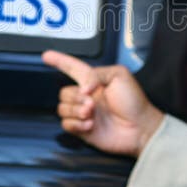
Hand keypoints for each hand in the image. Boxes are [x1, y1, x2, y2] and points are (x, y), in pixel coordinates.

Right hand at [42, 50, 163, 156]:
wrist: (140, 127)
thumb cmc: (134, 101)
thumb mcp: (119, 75)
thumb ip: (96, 74)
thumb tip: (82, 89)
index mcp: (94, 81)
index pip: (72, 68)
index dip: (59, 61)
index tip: (46, 56)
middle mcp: (86, 97)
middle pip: (64, 92)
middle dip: (76, 97)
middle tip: (92, 103)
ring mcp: (84, 114)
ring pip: (63, 108)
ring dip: (76, 111)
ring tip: (92, 114)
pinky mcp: (83, 130)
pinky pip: (66, 125)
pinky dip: (76, 124)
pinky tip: (91, 124)